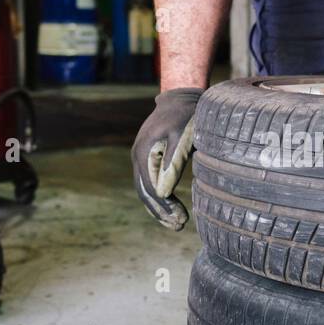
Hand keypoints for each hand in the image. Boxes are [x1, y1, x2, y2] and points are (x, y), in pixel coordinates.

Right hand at [132, 87, 202, 229]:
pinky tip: (169, 209)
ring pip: (145, 189)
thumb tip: (163, 193)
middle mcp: (137, 156)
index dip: (164, 206)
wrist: (180, 97)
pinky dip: (157, 197)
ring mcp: (140, 157)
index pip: (150, 187)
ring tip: (175, 223)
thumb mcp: (183, 137)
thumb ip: (173, 163)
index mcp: (144, 152)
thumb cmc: (185, 116)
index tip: (180, 220)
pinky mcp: (148, 157)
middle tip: (178, 226)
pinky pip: (149, 181)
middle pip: (144, 192)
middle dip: (160, 212)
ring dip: (158, 208)